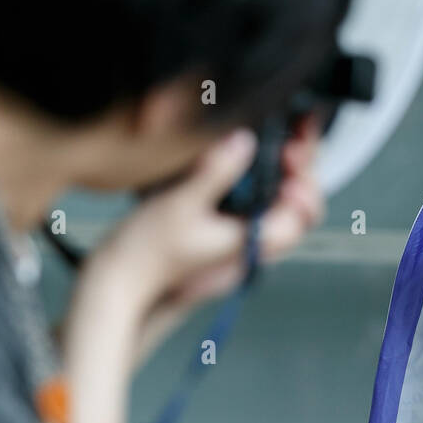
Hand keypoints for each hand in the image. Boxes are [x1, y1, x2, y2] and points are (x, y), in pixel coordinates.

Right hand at [90, 117, 324, 332]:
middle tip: (289, 143)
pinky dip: (262, 182)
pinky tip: (251, 160)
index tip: (290, 154)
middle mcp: (253, 246)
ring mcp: (241, 241)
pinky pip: (258, 207)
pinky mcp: (225, 233)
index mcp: (252, 243)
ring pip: (280, 207)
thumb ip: (216, 171)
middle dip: (299, 172)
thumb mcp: (181, 203)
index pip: (301, 215)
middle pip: (298, 209)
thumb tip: (244, 140)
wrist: (118, 281)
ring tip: (278, 146)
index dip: (304, 181)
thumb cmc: (145, 251)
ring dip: (283, 175)